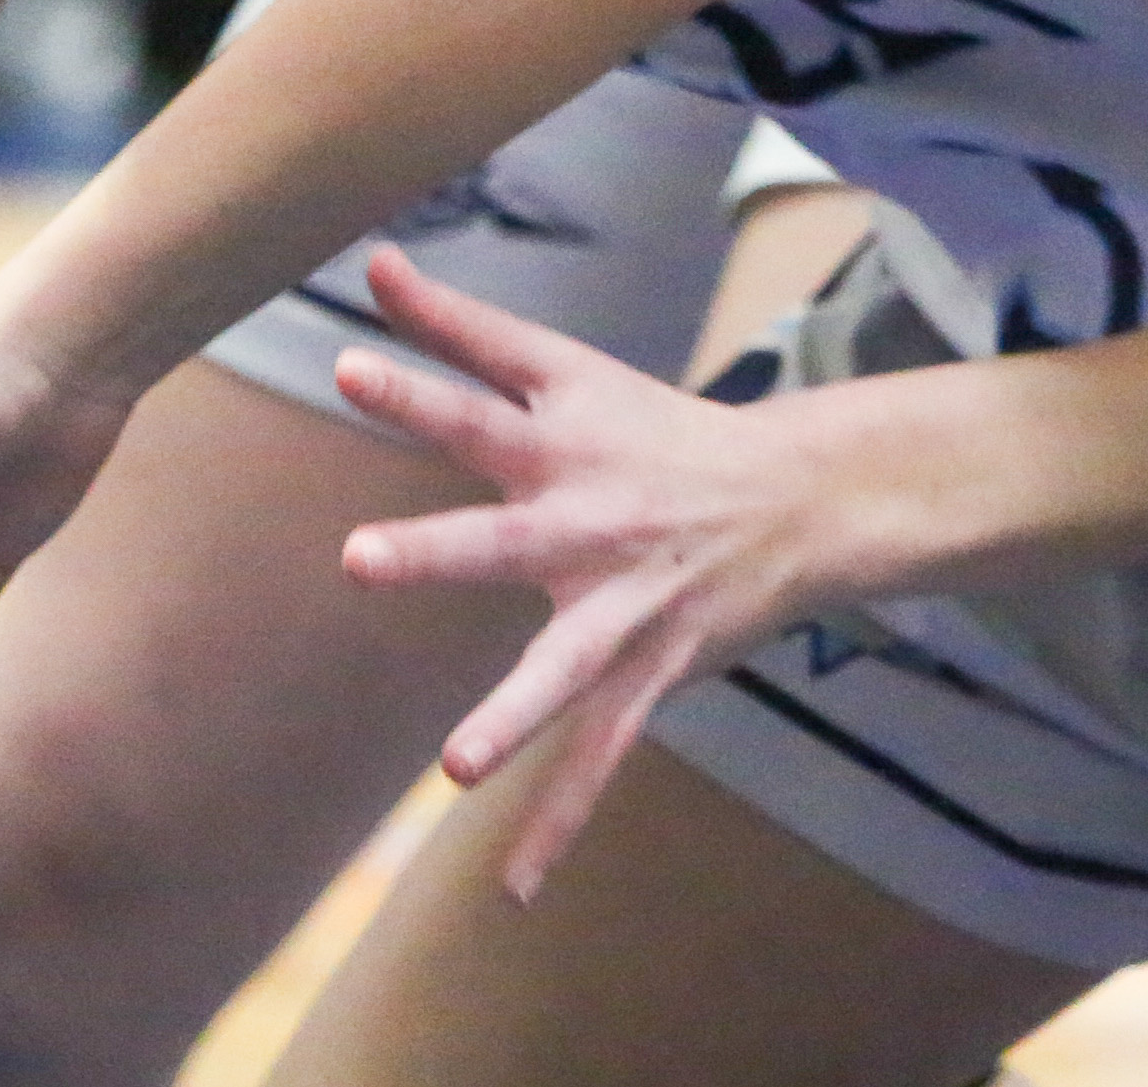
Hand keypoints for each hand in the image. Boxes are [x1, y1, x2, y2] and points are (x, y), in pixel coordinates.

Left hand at [329, 249, 861, 896]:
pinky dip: (559, 824)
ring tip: (457, 768)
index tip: (350, 365)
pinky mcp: (651, 673)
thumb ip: (462, 326)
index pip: (478, 411)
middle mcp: (594, 527)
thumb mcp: (568, 371)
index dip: (416, 388)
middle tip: (360, 559)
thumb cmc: (655, 428)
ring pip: (566, 670)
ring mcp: (626, 608)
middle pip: (506, 541)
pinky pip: (600, 757)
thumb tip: (372, 259)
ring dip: (513, 715)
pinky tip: (511, 889)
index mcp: (567, 449)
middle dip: (438, 552)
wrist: (797, 500)